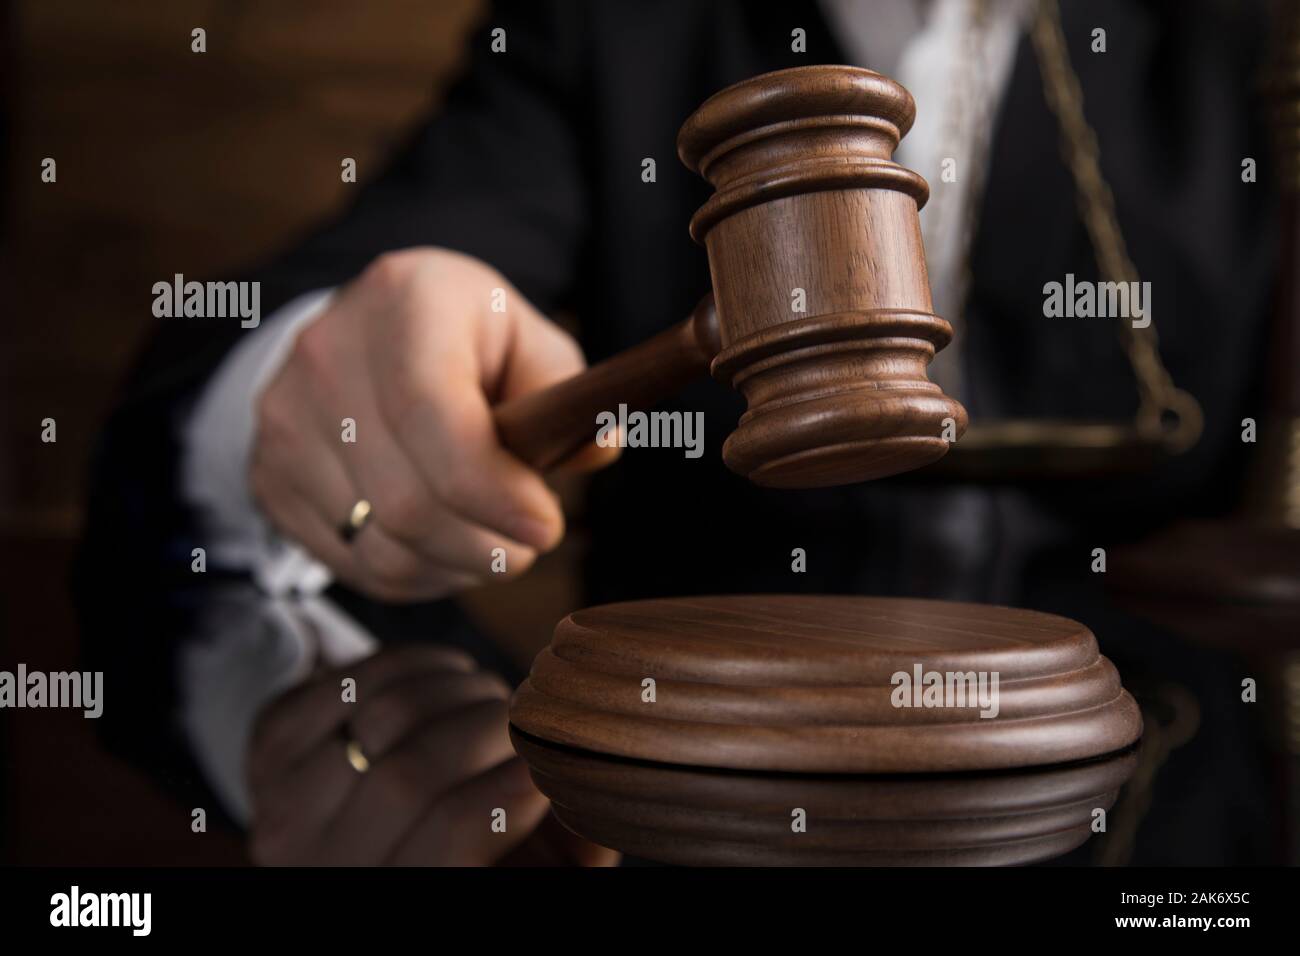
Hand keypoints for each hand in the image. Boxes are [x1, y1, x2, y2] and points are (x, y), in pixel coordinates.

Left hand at [246, 644, 617, 865]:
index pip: (448, 841)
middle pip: (410, 777)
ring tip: (488, 696)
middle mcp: (320, 865)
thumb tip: (599, 819)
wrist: (353, 819)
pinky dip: (414, 663)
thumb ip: (564, 854)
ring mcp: (282, 802)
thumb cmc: (455, 839)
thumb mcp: (517, 865)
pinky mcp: (270, 741)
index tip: (542, 766)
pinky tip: (444, 675)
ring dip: (455, 689)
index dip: (504, 798)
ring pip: (382, 717)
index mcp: (391, 896)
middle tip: (527, 713)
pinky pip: (351, 679)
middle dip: (488, 729)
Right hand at [251, 247, 615, 602]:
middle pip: (407, 503)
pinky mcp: (269, 478)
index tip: (545, 526)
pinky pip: (353, 566)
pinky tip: (439, 540)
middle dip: (487, 545)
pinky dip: (414, 574)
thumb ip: (568, 395)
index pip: (434, 419)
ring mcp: (284, 421)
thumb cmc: (464, 342)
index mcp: (404, 302)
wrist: (366, 331)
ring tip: (488, 540)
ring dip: (455, 566)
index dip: (493, 491)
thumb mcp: (527, 341)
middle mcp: (328, 356)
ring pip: (380, 549)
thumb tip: (598, 448)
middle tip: (527, 542)